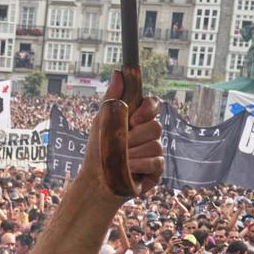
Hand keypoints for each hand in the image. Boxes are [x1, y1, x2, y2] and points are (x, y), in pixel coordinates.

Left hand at [82, 71, 163, 203]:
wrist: (96, 180)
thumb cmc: (98, 151)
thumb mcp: (102, 121)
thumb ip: (112, 98)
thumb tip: (119, 72)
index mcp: (138, 119)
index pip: (154, 104)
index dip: (147, 109)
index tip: (133, 119)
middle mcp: (149, 133)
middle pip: (156, 126)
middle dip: (134, 137)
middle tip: (120, 144)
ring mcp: (154, 151)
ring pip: (155, 144)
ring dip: (133, 153)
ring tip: (120, 160)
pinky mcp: (157, 169)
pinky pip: (156, 161)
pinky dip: (139, 165)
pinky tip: (128, 170)